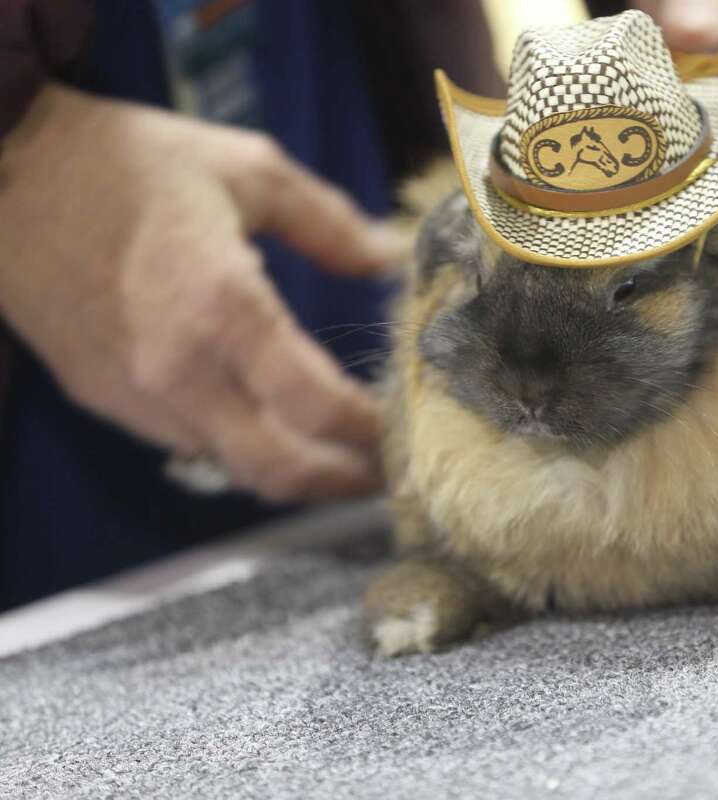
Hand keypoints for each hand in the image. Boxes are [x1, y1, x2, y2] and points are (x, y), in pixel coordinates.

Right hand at [0, 84, 406, 502]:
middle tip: (381, 472)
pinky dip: (237, 447)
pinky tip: (265, 420)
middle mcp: (180, 370)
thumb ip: (330, 223)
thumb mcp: (247, 169)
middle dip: (340, 482)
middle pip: (277, 470)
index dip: (371, 433)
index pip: (318, 409)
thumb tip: (390, 257)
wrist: (0, 171)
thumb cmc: (127, 163)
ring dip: (290, 469)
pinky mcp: (103, 398)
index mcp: (225, 309)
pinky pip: (186, 444)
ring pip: (231, 466)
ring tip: (335, 449)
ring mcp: (135, 394)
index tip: (403, 429)